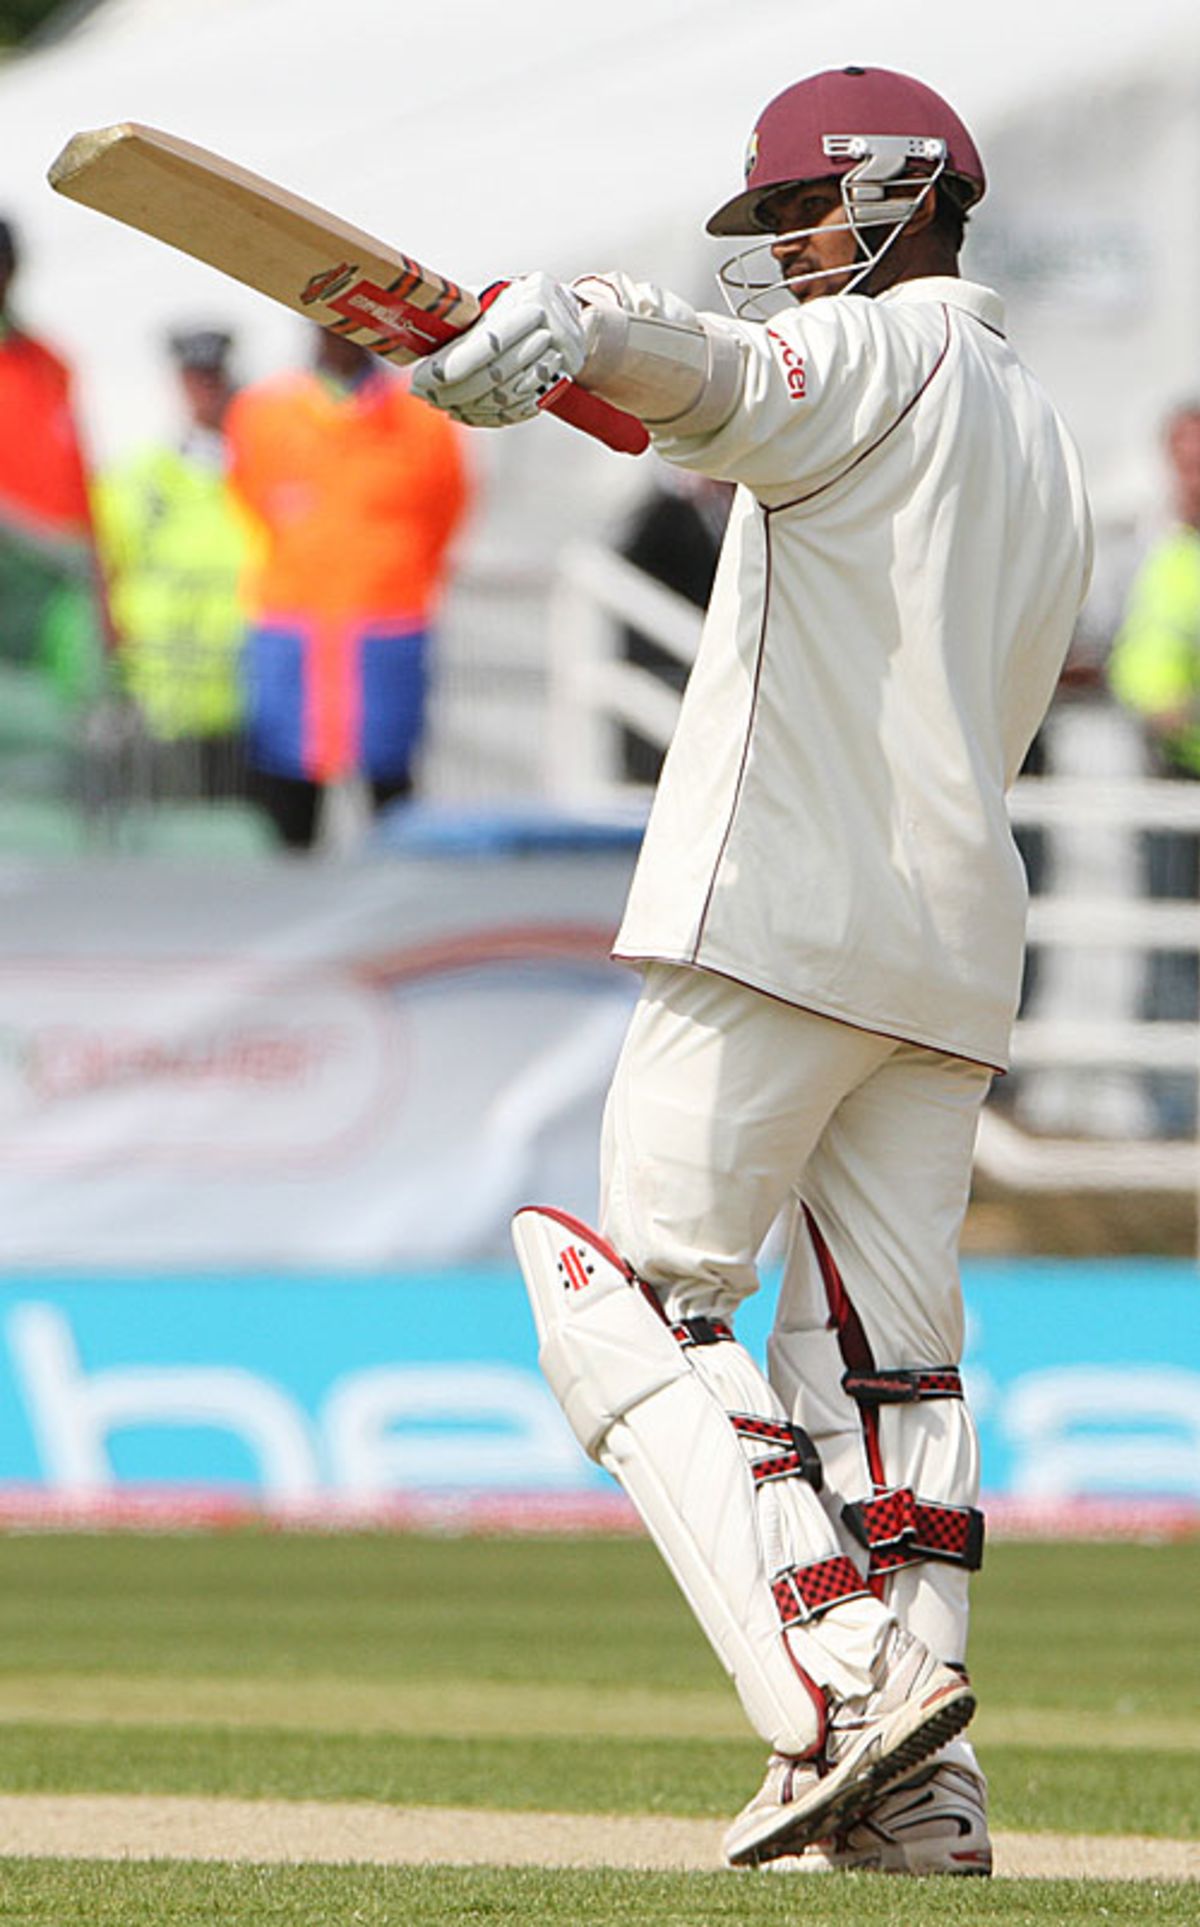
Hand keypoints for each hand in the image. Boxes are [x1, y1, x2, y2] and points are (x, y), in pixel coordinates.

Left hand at [411, 272, 586, 426]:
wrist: (563, 313)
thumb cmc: (514, 304)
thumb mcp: (491, 298)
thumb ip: (463, 316)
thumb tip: (417, 335)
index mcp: (531, 298)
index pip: (486, 344)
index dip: (451, 367)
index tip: (420, 379)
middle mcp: (552, 327)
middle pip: (496, 374)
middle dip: (457, 392)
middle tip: (427, 397)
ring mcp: (563, 355)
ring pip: (508, 396)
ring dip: (472, 408)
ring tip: (445, 406)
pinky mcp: (563, 379)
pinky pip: (523, 408)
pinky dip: (492, 416)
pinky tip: (468, 414)